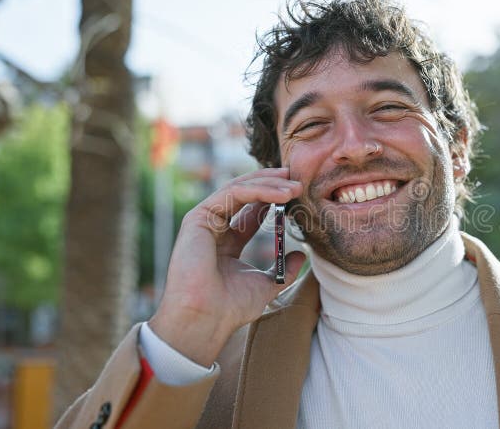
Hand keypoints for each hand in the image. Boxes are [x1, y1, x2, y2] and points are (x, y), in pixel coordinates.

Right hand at [149, 168, 305, 365]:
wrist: (206, 319)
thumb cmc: (230, 308)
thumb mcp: (267, 285)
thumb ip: (283, 269)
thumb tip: (300, 255)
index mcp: (227, 242)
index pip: (252, 210)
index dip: (275, 198)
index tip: (299, 194)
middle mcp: (214, 228)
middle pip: (246, 194)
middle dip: (273, 184)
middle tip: (298, 179)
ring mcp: (205, 221)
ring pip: (239, 189)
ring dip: (270, 184)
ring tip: (295, 187)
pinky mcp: (198, 217)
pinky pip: (232, 193)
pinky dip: (258, 190)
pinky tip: (281, 195)